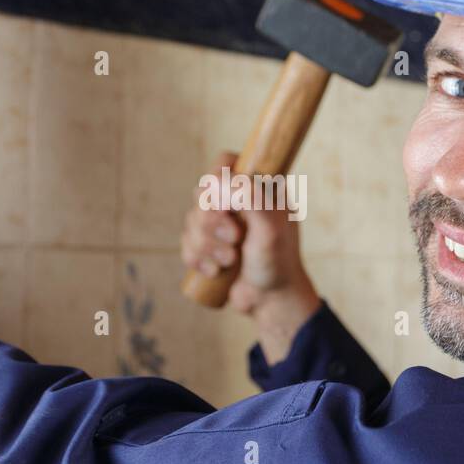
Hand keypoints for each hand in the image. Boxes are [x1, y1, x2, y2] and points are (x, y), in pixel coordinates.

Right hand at [181, 152, 319, 361]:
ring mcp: (222, 223)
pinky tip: (215, 271)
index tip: (225, 205)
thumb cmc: (278, 263)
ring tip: (231, 261)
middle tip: (236, 239)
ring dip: (207, 245)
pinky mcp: (208, 245)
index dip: (217, 181)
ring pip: (191, 220)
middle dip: (212, 222)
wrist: (270, 301)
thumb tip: (216, 181)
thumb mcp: (271, 228)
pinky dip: (196, 258)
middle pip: (201, 193)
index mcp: (257, 187)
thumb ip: (250, 197)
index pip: (225, 162)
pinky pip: (185, 242)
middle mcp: (238, 201)